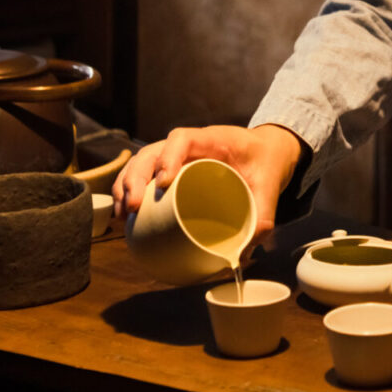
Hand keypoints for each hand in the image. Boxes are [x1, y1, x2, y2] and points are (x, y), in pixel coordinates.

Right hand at [112, 124, 304, 243]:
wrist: (266, 150)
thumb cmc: (265, 162)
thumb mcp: (270, 186)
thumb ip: (263, 216)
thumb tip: (242, 252)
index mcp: (213, 140)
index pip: (182, 139)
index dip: (168, 157)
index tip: (163, 182)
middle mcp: (189, 145)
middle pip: (151, 151)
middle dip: (135, 177)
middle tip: (131, 206)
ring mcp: (177, 156)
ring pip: (141, 162)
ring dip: (125, 185)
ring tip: (122, 214)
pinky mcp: (171, 170)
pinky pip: (144, 175)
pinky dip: (129, 191)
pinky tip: (124, 216)